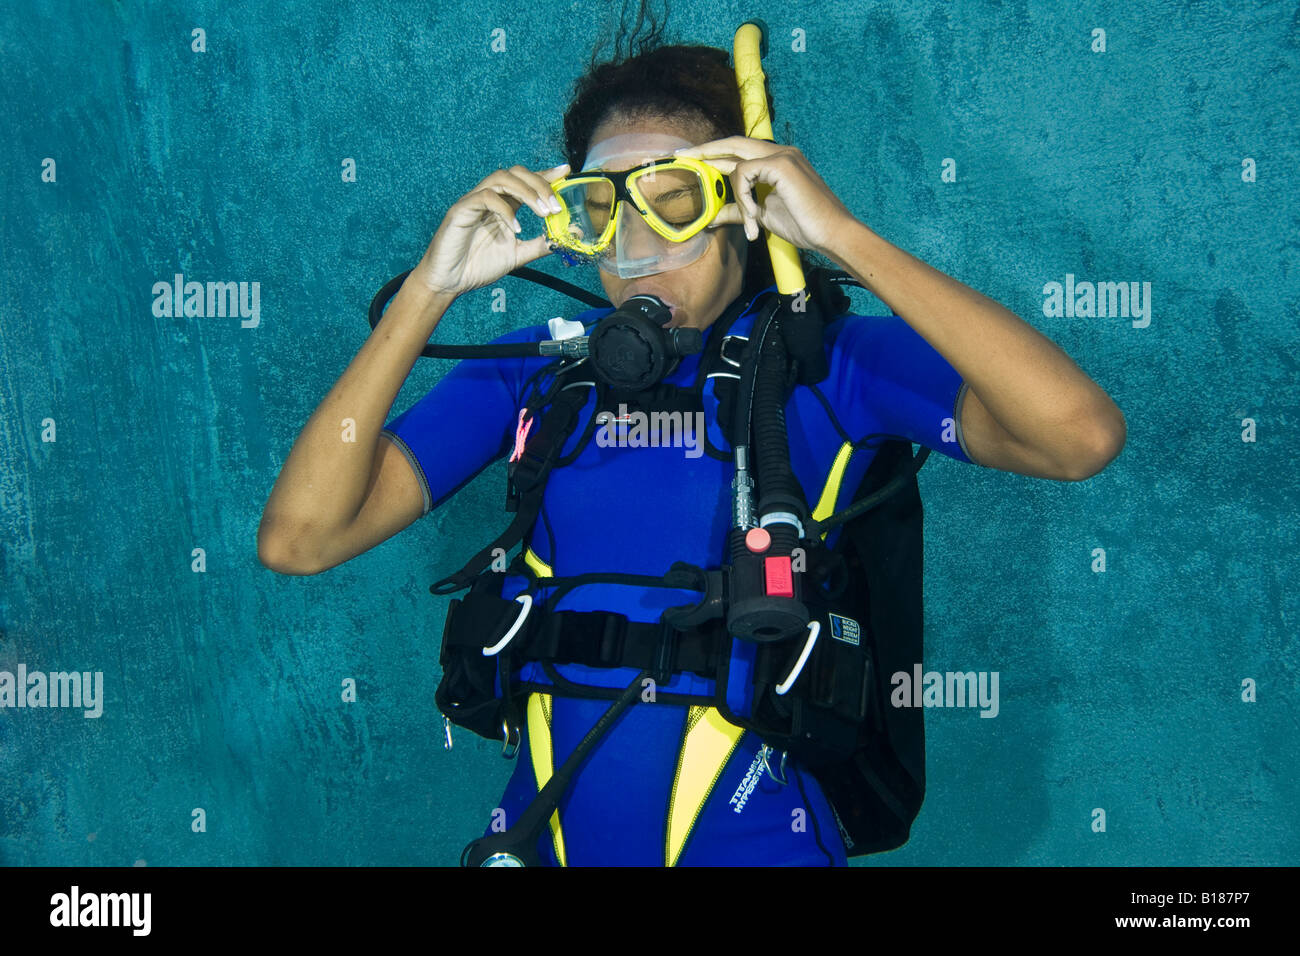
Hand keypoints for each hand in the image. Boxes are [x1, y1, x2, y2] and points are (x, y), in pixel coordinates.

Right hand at [412, 163, 570, 296]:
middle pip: (516, 173)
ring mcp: (474, 201)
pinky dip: (505, 210)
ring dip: (526, 192)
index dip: (546, 174)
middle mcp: (490, 198)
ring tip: (543, 213)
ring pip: (501, 178)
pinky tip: (516, 228)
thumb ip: (539, 245)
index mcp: (503, 205)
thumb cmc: (478, 266)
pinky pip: (485, 198)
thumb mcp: (517, 255)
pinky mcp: (461, 209)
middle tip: (556, 205)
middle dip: (540, 184)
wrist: (449, 281)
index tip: (566, 171)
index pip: (526, 181)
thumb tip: (565, 239)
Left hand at [674, 138, 856, 254]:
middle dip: (705, 149)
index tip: (692, 160)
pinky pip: (745, 174)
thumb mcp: (762, 216)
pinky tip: (756, 216)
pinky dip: (744, 197)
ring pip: (738, 163)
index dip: (715, 154)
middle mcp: (779, 152)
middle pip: (733, 143)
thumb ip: (739, 210)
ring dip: (735, 195)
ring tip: (752, 219)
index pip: (739, 152)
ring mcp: (781, 155)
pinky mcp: (781, 164)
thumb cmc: (803, 225)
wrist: (830, 233)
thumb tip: (712, 216)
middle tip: (680, 156)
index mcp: (776, 161)